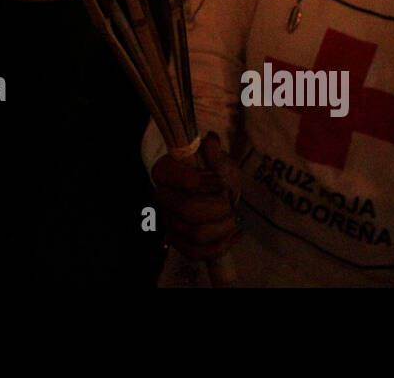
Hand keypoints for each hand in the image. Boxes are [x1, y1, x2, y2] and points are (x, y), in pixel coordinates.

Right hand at [151, 133, 242, 262]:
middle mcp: (161, 197)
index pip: (176, 179)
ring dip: (223, 228)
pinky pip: (196, 252)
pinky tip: (232, 234)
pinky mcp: (177, 242)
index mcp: (165, 172)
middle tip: (230, 203)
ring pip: (196, 234)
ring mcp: (167, 221)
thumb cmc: (216, 175)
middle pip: (188, 211)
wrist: (218, 195)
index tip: (220, 182)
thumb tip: (211, 141)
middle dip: (218, 209)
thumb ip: (215, 154)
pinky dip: (220, 246)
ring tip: (233, 218)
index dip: (202, 183)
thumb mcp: (220, 161)